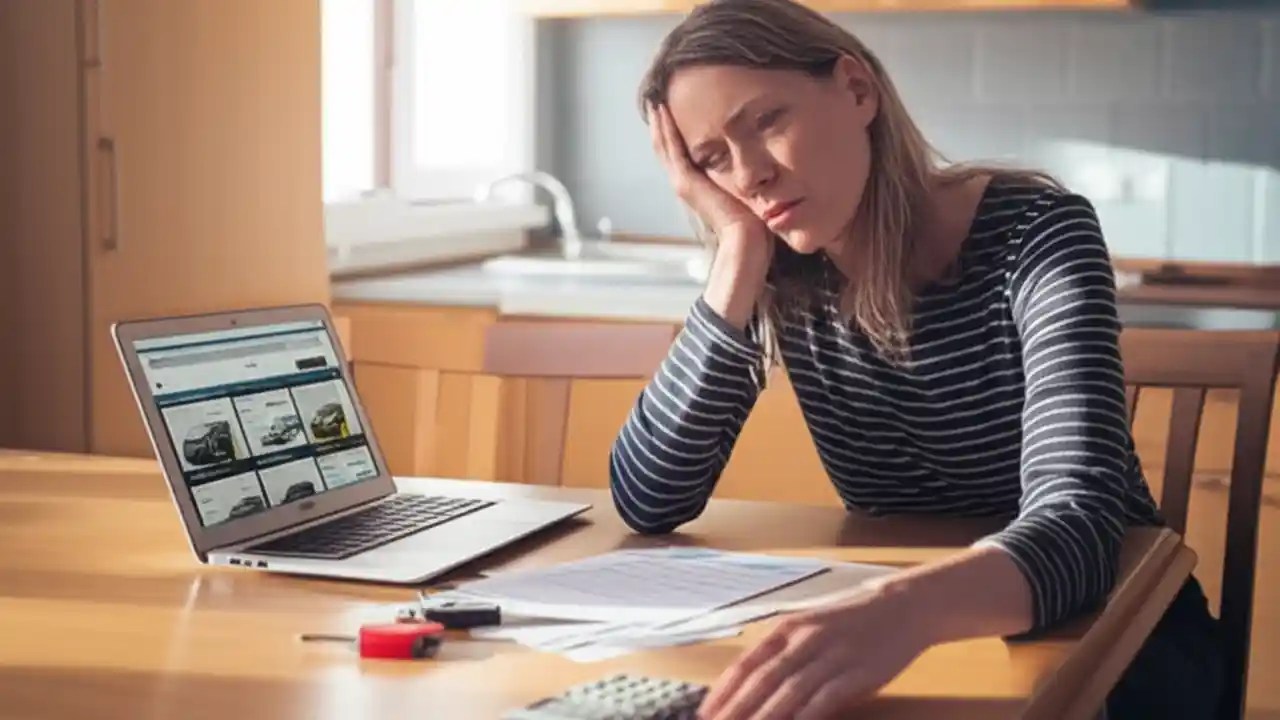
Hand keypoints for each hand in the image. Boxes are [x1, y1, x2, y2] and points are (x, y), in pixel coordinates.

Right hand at [648, 102, 762, 239]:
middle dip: (661, 126)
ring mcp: (682, 182)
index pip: (679, 156)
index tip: (670, 114)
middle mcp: (685, 184)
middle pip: (666, 149)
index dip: (673, 135)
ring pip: (664, 147)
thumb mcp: (743, 194)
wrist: (745, 240)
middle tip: (655, 103)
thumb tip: (757, 167)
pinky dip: (665, 130)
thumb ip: (742, 180)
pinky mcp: (686, 181)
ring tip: (655, 103)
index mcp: (697, 187)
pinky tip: (662, 113)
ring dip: (659, 124)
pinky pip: (672, 149)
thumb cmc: (750, 224)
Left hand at [697, 581, 932, 719]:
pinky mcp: (857, 673)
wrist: (901, 607)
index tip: (704, 715)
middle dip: (736, 711)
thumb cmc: (850, 621)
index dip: (723, 692)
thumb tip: (748, 687)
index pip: (746, 664)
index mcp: (787, 628)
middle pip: (762, 681)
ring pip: (789, 693)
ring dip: (765, 718)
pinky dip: (805, 717)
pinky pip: (825, 700)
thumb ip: (782, 654)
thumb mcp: (809, 628)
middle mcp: (804, 641)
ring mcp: (831, 656)